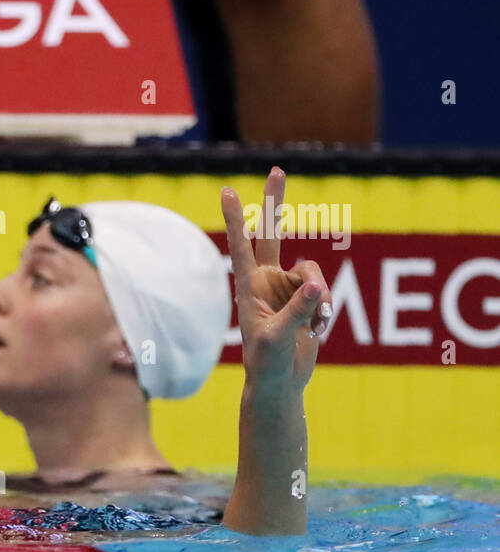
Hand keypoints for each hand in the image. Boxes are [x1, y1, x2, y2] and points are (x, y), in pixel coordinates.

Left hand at [221, 167, 332, 392]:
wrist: (280, 381)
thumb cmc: (267, 362)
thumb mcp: (278, 337)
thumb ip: (297, 309)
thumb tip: (316, 284)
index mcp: (249, 286)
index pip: (241, 246)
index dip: (235, 219)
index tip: (226, 191)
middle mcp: (267, 280)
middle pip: (273, 233)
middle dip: (275, 202)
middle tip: (276, 169)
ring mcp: (288, 287)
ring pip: (314, 271)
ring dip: (319, 297)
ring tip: (311, 324)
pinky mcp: (307, 298)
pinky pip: (325, 292)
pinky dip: (324, 311)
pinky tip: (315, 331)